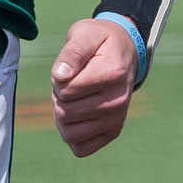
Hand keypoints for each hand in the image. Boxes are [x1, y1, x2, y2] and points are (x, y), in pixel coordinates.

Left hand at [50, 16, 137, 157]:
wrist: (124, 51)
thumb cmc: (99, 41)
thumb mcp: (84, 34)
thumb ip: (72, 52)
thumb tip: (59, 76)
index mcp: (112, 74)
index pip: (65, 90)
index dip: (58, 79)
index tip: (69, 69)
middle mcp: (118, 101)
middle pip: (64, 113)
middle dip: (59, 97)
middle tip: (71, 83)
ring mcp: (117, 119)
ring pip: (69, 134)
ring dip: (62, 117)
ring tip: (73, 99)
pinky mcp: (113, 132)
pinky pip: (80, 149)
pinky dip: (71, 135)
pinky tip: (76, 116)